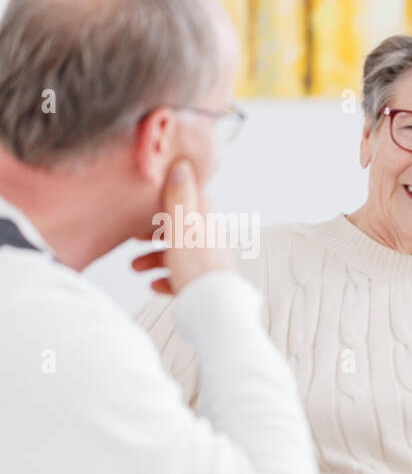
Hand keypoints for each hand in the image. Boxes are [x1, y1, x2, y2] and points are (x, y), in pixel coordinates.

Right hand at [130, 159, 234, 294]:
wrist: (214, 308)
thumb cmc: (196, 267)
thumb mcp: (183, 227)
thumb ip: (180, 198)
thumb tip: (182, 165)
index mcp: (205, 224)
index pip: (191, 202)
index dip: (170, 200)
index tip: (148, 205)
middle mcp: (209, 242)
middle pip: (180, 231)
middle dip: (154, 235)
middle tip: (134, 239)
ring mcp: (207, 265)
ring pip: (178, 256)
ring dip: (155, 260)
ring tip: (135, 269)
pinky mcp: (204, 286)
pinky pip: (182, 279)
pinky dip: (166, 280)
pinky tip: (154, 286)